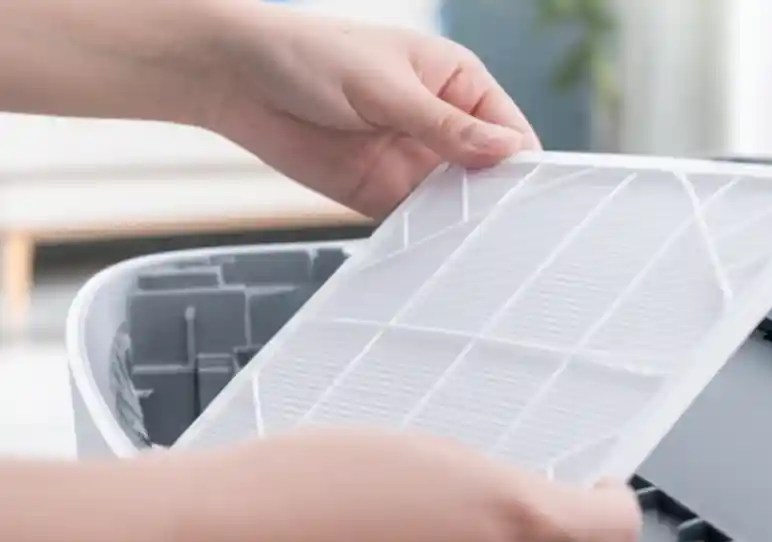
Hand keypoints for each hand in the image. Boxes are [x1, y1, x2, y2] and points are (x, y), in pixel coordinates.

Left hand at [202, 5, 540, 218]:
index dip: (522, 165)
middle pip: (491, 173)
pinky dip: (428, 239)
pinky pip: (419, 223)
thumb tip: (507, 151)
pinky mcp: (385, 194)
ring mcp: (415, 162)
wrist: (236, 80)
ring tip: (476, 248)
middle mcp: (443, 125)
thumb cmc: (310, 56)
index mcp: (457, 83)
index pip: (509, 130)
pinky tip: (436, 252)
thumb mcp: (386, 87)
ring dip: (465, 224)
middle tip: (508, 232)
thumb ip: (445, 126)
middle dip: (499, 200)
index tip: (532, 198)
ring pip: (459, 203)